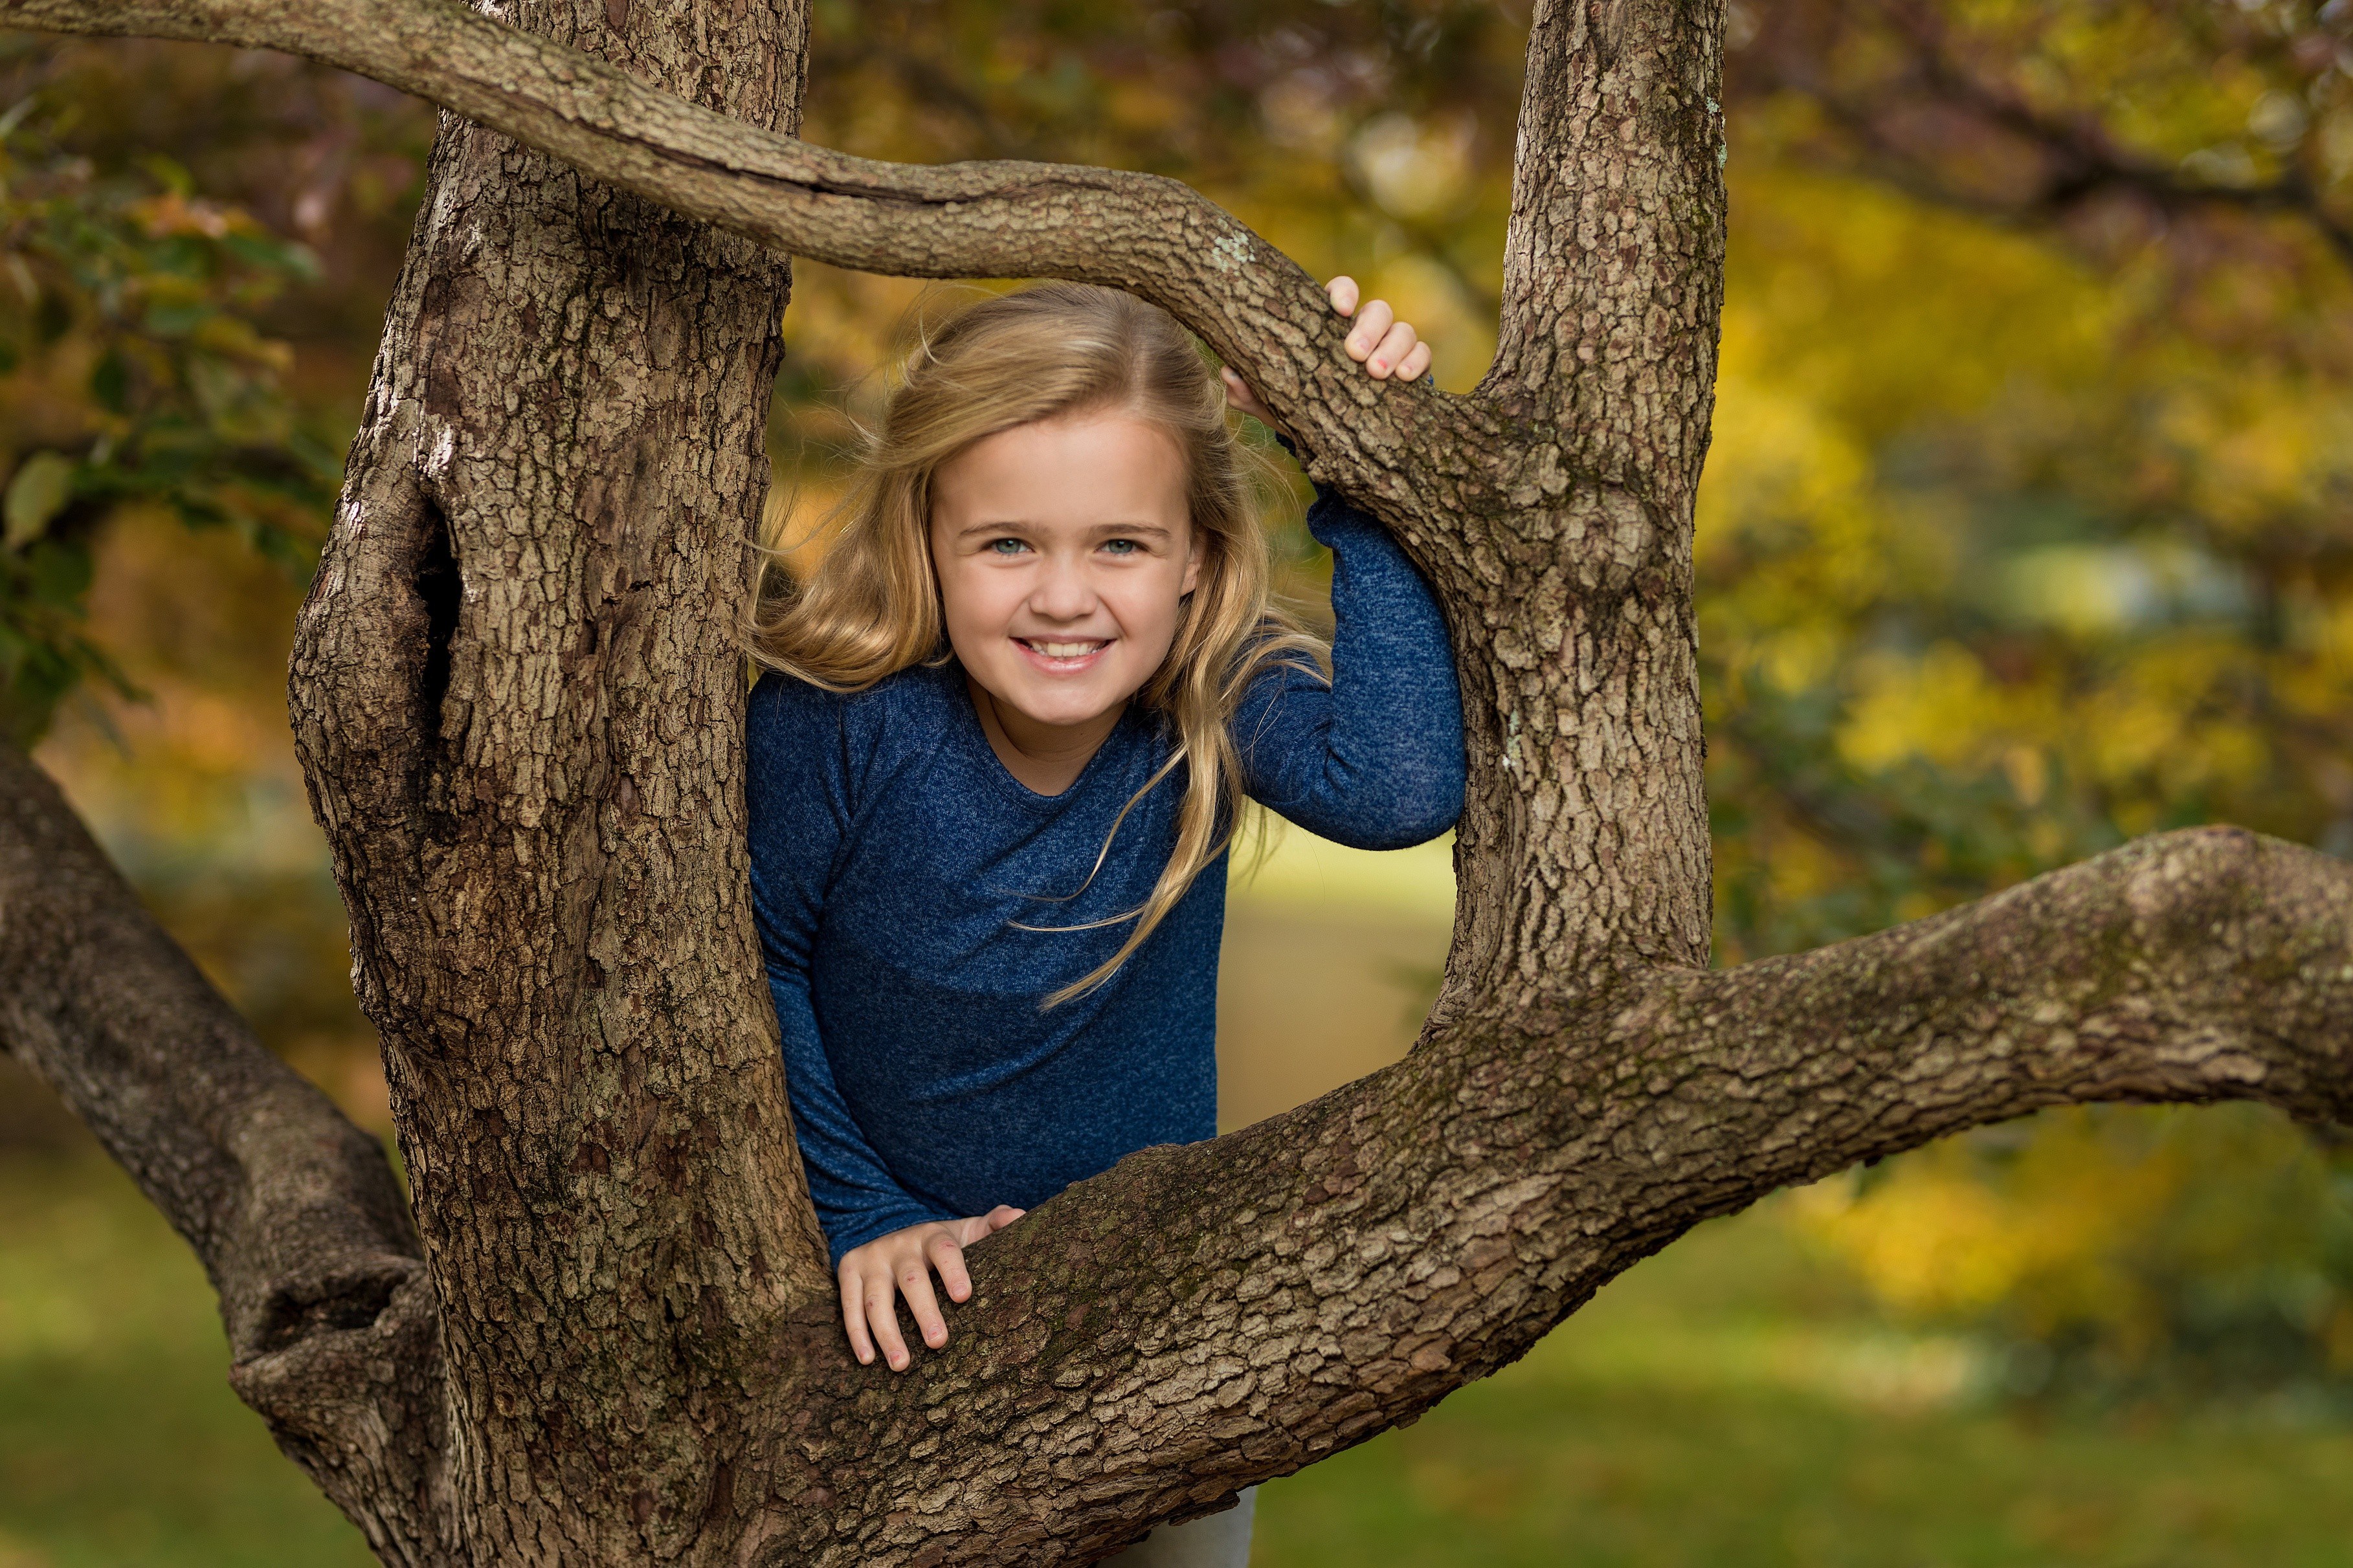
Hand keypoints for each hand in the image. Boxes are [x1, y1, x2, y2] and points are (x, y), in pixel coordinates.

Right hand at [837, 1205, 1024, 1370]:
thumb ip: (994, 1224)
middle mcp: (900, 1245)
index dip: (953, 1271)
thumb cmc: (941, 1244)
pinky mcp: (849, 1270)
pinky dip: (856, 1334)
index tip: (964, 1296)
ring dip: (887, 1333)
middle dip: (923, 1311)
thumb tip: (1020, 1216)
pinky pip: (848, 1305)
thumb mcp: (967, 1230)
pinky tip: (868, 1360)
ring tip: (902, 1365)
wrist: (891, 1230)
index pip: (944, 1251)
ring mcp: (872, 1258)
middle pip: (911, 1280)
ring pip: (876, 1298)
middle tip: (938, 1342)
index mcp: (933, 1235)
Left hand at [1220, 274, 1435, 435]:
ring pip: (1403, 328)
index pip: (1342, 292)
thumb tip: (1228, 375)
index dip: (1344, 293)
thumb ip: (1253, 392)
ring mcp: (1393, 345)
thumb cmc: (1309, 406)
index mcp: (1333, 325)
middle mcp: (1366, 328)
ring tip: (1378, 373)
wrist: (1349, 436)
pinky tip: (1405, 379)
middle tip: (1355, 353)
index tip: (1339, 308)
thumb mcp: (1278, 403)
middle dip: (1369, 328)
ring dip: (1393, 347)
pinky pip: (1423, 353)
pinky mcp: (1414, 365)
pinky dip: (1417, 361)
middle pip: (1377, 309)